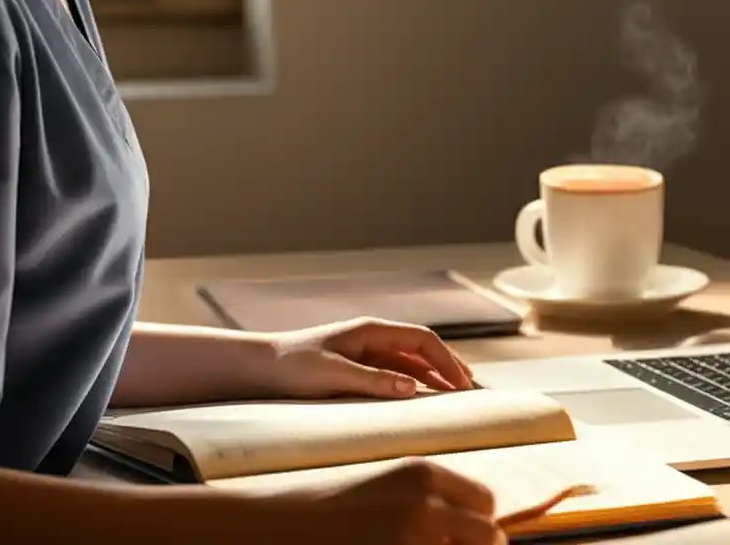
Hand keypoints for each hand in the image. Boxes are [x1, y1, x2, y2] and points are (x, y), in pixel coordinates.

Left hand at [264, 318, 475, 398]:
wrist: (258, 367)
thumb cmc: (291, 366)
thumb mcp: (332, 374)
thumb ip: (372, 380)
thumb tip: (412, 388)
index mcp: (370, 330)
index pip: (422, 339)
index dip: (446, 360)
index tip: (462, 384)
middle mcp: (372, 337)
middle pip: (422, 347)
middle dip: (448, 366)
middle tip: (470, 390)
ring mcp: (366, 351)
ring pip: (411, 361)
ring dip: (434, 376)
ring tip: (454, 397)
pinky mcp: (357, 367)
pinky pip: (395, 372)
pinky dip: (414, 383)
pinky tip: (421, 398)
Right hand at [267, 458, 503, 544]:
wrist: (274, 525)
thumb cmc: (328, 510)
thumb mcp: (385, 489)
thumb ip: (428, 502)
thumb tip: (479, 527)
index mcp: (422, 474)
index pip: (485, 503)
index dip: (477, 526)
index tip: (460, 538)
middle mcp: (424, 504)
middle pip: (489, 537)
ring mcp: (411, 539)